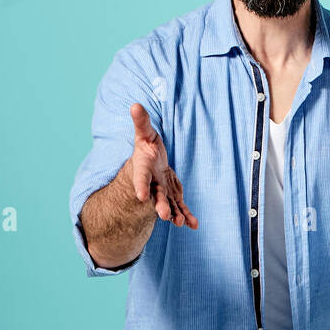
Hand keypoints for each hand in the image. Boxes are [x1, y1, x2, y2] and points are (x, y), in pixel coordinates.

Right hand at [129, 102, 197, 228]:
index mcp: (143, 168)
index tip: (140, 196)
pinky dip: (187, 216)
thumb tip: (135, 105)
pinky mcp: (173, 196)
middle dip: (160, 206)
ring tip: (181, 224)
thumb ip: (141, 122)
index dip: (140, 185)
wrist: (150, 161)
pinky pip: (180, 207)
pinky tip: (194, 225)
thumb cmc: (147, 145)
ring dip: (175, 214)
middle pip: (156, 195)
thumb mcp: (144, 133)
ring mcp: (162, 191)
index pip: (140, 177)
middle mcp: (152, 183)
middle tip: (165, 216)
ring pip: (168, 205)